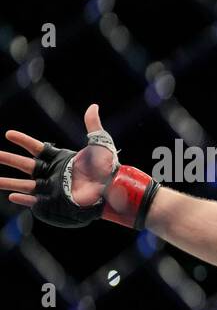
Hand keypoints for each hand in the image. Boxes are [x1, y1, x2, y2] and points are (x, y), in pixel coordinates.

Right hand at [1, 105, 116, 220]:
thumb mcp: (101, 146)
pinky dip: (24, 199)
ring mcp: (51, 189)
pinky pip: (36, 201)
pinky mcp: (54, 203)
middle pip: (25, 165)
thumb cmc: (108, 170)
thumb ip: (94, 127)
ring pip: (25, 184)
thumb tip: (93, 106)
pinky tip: (13, 197)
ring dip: (9, 182)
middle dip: (9, 159)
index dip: (23, 141)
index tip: (9, 134)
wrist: (113, 192)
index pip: (36, 148)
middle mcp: (51, 173)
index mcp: (59, 159)